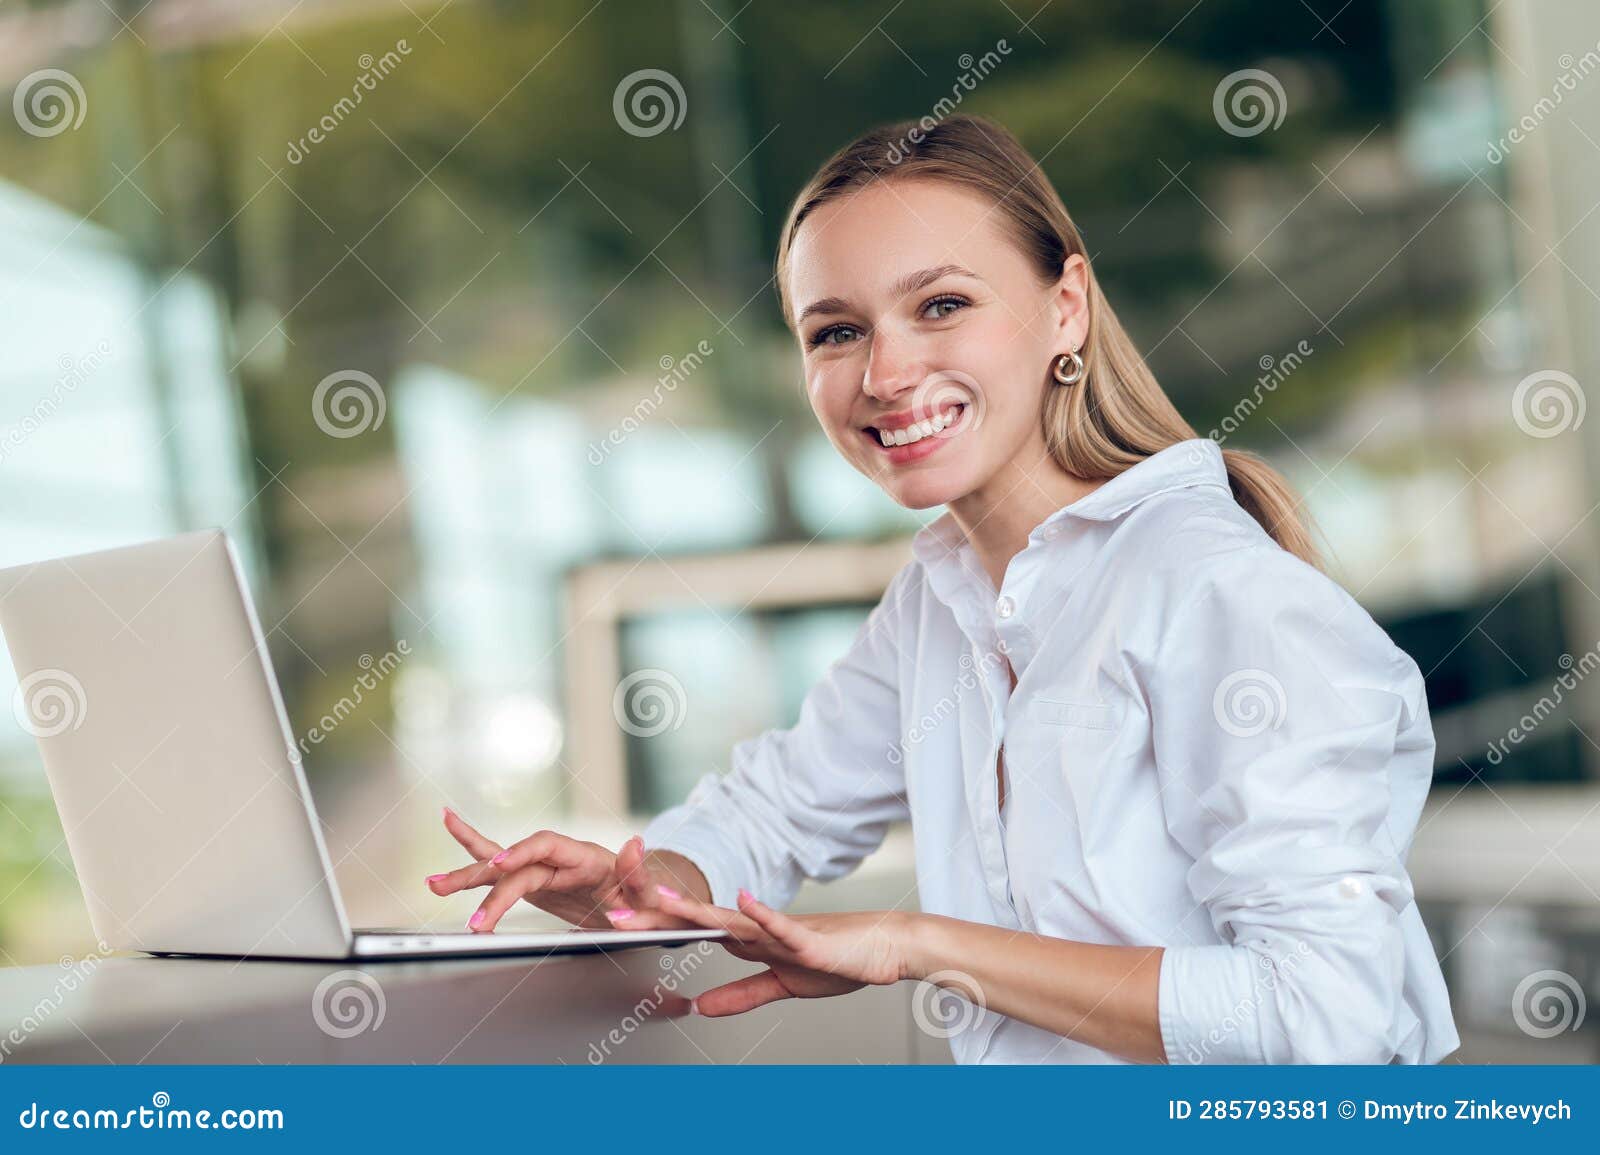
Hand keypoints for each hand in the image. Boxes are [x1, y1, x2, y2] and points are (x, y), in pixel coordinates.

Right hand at [427, 807, 701, 931]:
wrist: (644, 903)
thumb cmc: (648, 898)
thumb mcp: (651, 892)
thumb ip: (640, 873)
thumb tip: (636, 843)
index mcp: (586, 856)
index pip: (548, 847)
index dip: (523, 854)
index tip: (501, 866)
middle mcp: (561, 857)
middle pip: (517, 866)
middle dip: (490, 888)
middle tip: (472, 921)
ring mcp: (545, 867)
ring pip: (499, 867)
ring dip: (466, 876)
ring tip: (432, 884)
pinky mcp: (534, 880)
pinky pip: (500, 867)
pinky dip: (472, 858)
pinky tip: (444, 851)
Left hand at [620, 887, 910, 1014]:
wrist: (887, 948)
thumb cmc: (839, 959)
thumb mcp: (781, 985)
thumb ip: (741, 994)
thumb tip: (699, 1007)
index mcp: (751, 940)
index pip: (695, 932)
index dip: (657, 928)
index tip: (618, 924)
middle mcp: (760, 928)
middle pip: (702, 922)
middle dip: (658, 919)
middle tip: (616, 914)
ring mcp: (784, 930)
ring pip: (734, 919)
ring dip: (699, 910)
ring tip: (664, 899)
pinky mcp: (811, 937)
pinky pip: (783, 925)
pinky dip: (762, 912)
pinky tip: (742, 899)